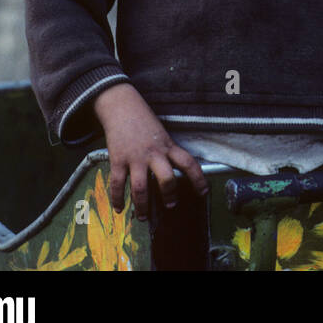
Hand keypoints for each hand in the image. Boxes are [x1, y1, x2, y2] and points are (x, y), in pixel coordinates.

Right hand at [92, 83, 207, 219]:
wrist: (122, 106)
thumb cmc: (144, 121)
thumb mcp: (163, 134)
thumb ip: (168, 151)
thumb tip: (175, 171)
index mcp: (168, 146)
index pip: (189, 163)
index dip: (199, 179)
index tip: (204, 192)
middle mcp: (154, 153)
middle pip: (166, 179)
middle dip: (169, 196)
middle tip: (171, 206)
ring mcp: (135, 158)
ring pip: (140, 188)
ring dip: (142, 205)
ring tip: (143, 216)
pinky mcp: (117, 159)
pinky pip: (117, 184)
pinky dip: (117, 199)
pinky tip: (119, 208)